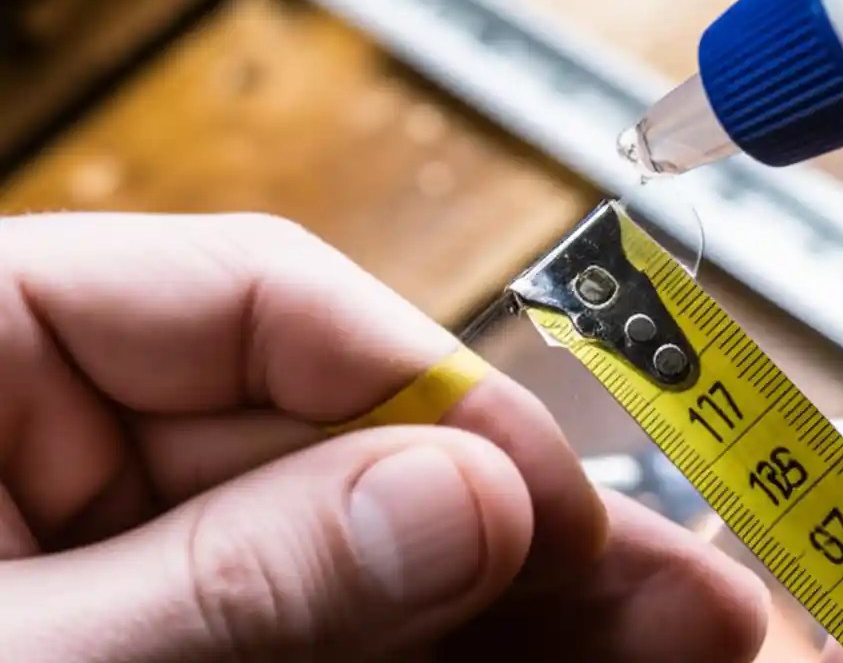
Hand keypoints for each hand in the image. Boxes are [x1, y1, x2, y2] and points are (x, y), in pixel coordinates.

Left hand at [0, 212, 771, 661]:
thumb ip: (237, 582)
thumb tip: (461, 496)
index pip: (263, 302)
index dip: (429, 386)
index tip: (543, 492)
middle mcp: (78, 437)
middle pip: (356, 446)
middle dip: (524, 526)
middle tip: (677, 590)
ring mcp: (144, 550)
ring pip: (374, 556)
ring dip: (528, 607)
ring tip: (680, 640)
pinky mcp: (179, 637)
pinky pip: (343, 634)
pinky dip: (456, 662)